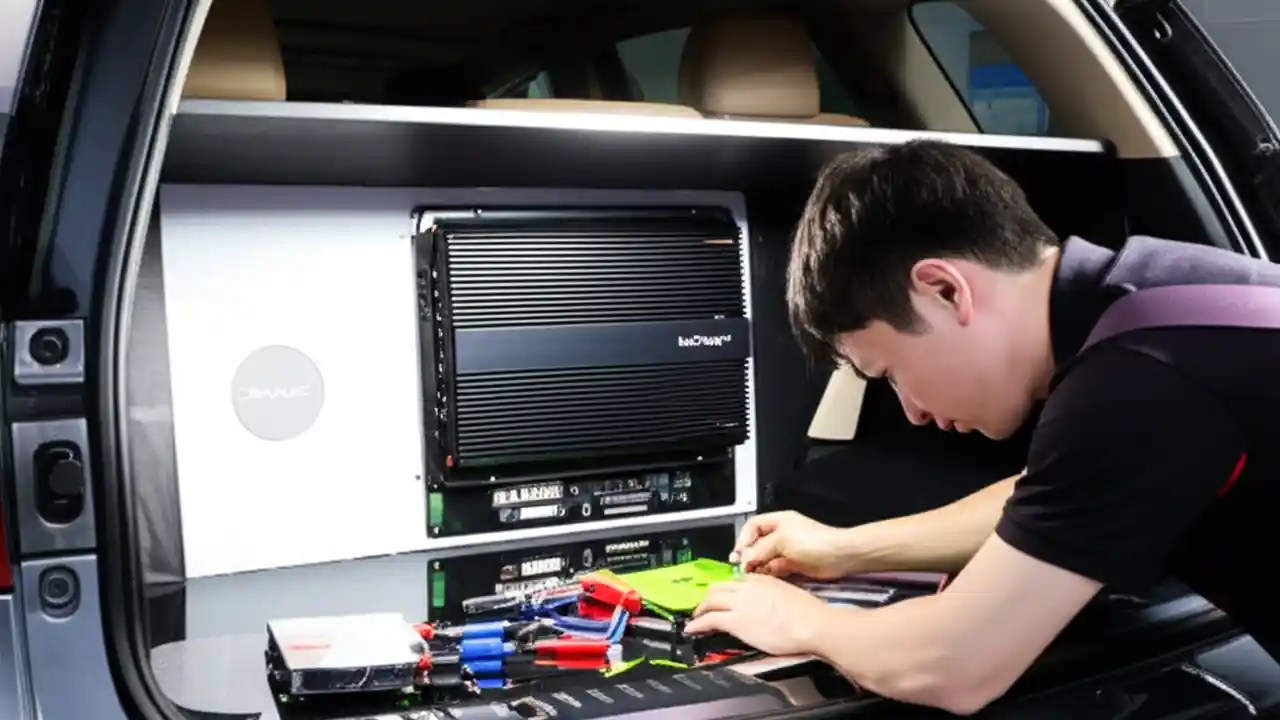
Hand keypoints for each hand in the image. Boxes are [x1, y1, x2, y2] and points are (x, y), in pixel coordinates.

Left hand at [684, 574, 835, 655]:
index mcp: (761, 579)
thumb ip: (772, 594)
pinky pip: (709, 620)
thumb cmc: (807, 613)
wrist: (811, 623)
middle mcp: (747, 587)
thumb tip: (768, 603)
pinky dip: (697, 624)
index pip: (735, 581)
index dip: (726, 591)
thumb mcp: (788, 593)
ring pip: (710, 601)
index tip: (722, 598)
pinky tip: (692, 628)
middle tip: (704, 607)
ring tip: (696, 617)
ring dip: (700, 610)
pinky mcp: (736, 621)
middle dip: (708, 598)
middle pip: (717, 588)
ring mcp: (740, 603)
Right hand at [732, 511, 854, 579]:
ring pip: (765, 558)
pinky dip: (769, 573)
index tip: (738, 554)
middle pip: (757, 544)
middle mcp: (781, 535)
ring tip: (754, 574)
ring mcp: (787, 550)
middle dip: (749, 555)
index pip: (752, 527)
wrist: (839, 556)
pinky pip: (775, 569)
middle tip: (743, 567)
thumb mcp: (781, 540)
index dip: (743, 539)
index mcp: (778, 522)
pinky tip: (766, 579)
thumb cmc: (812, 541)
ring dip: (758, 566)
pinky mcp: (793, 565)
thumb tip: (745, 560)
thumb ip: (760, 549)